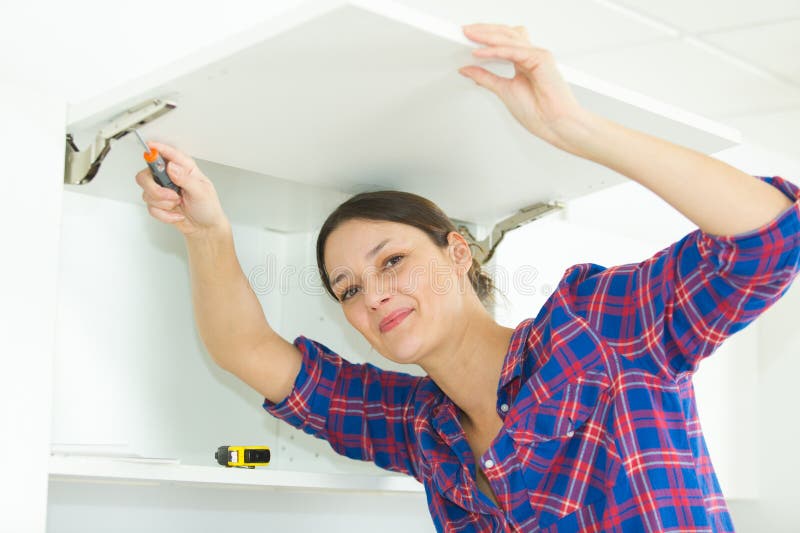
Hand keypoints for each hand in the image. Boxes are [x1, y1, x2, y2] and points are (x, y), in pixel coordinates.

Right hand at [135, 142, 229, 237]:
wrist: (204, 228)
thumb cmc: (208, 208)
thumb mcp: (202, 192)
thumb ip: (186, 179)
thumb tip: (172, 167)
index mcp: (185, 169)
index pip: (169, 154)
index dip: (157, 148)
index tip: (149, 145)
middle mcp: (171, 177)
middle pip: (146, 174)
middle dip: (156, 189)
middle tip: (172, 195)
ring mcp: (162, 190)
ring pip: (147, 193)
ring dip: (164, 204)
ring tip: (178, 204)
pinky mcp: (158, 203)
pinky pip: (151, 208)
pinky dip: (164, 215)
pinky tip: (176, 214)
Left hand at [459, 24, 589, 152]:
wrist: (555, 124)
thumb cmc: (538, 113)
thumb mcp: (502, 90)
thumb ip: (485, 77)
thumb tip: (467, 69)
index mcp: (523, 62)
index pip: (503, 41)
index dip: (485, 36)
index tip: (466, 37)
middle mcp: (531, 56)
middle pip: (505, 34)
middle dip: (484, 30)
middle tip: (465, 31)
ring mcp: (537, 55)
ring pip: (509, 38)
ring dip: (487, 36)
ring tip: (469, 36)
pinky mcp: (541, 58)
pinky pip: (513, 51)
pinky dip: (495, 51)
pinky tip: (481, 52)